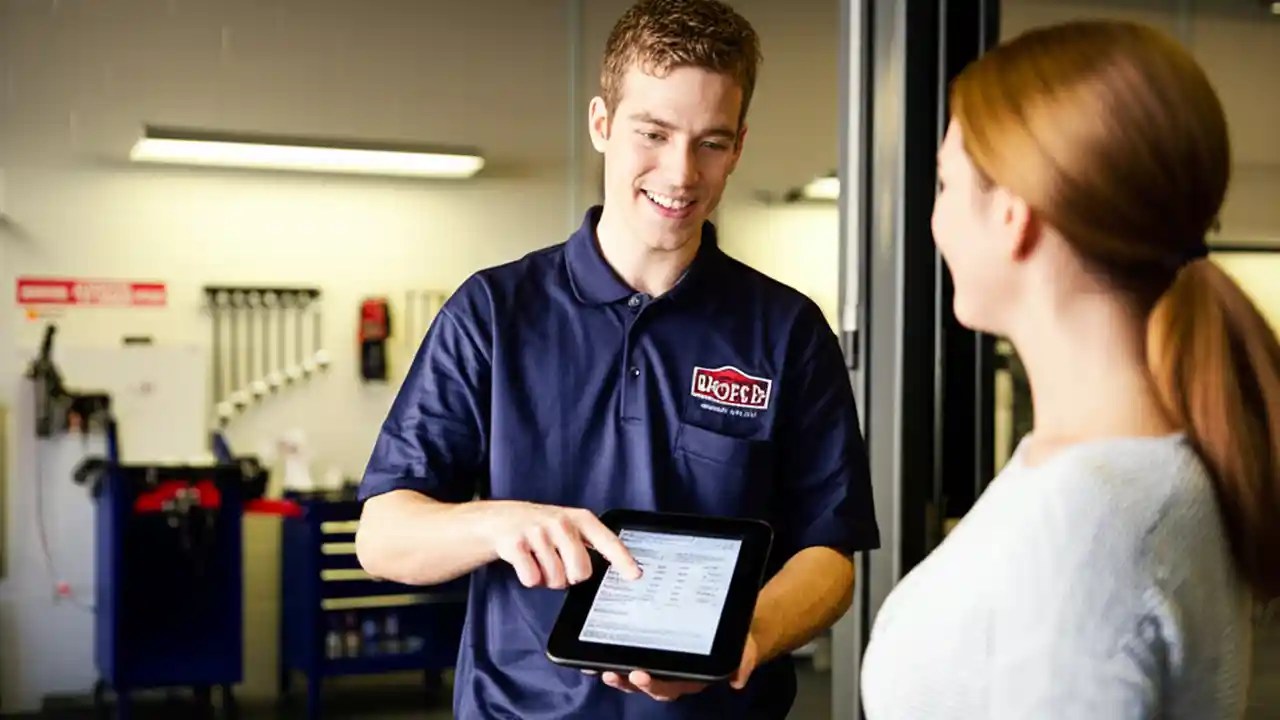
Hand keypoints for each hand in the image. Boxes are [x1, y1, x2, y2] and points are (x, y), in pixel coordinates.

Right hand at [486, 501, 641, 588]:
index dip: (623, 560)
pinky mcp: (515, 544)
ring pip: (555, 579)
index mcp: (579, 519)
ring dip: (547, 578)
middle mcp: (560, 522)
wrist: (497, 519)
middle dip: (571, 577)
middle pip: (581, 571)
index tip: (635, 575)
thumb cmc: (540, 528)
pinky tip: (524, 562)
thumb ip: (588, 544)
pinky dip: (529, 579)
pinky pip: (532, 579)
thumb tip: (614, 569)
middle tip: (559, 565)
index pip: (607, 541)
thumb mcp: (567, 527)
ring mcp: (537, 532)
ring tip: (539, 561)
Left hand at [592, 632, 759, 700]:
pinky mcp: (644, 651)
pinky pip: (624, 658)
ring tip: (597, 668)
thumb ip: (742, 662)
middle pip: (643, 684)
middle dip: (626, 680)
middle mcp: (669, 676)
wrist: (730, 628)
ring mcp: (655, 666)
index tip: (639, 675)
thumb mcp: (743, 649)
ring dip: (614, 674)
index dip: (653, 684)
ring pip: (630, 676)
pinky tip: (590, 656)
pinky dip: (607, 658)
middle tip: (612, 673)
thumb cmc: (733, 640)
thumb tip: (738, 680)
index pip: (669, 686)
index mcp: (689, 678)